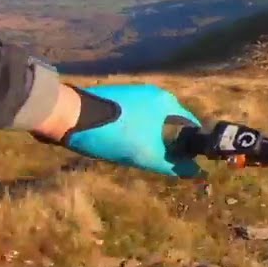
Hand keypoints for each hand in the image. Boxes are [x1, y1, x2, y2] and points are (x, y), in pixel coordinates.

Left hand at [62, 84, 202, 177]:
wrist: (69, 114)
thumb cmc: (114, 134)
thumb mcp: (146, 154)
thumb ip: (173, 165)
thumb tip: (198, 173)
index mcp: (166, 101)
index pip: (190, 124)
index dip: (193, 145)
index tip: (190, 162)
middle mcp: (153, 93)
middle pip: (170, 123)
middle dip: (169, 144)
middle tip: (163, 163)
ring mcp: (134, 94)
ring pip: (152, 121)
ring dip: (151, 139)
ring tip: (141, 156)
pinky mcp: (117, 98)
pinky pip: (136, 118)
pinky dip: (136, 132)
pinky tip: (124, 144)